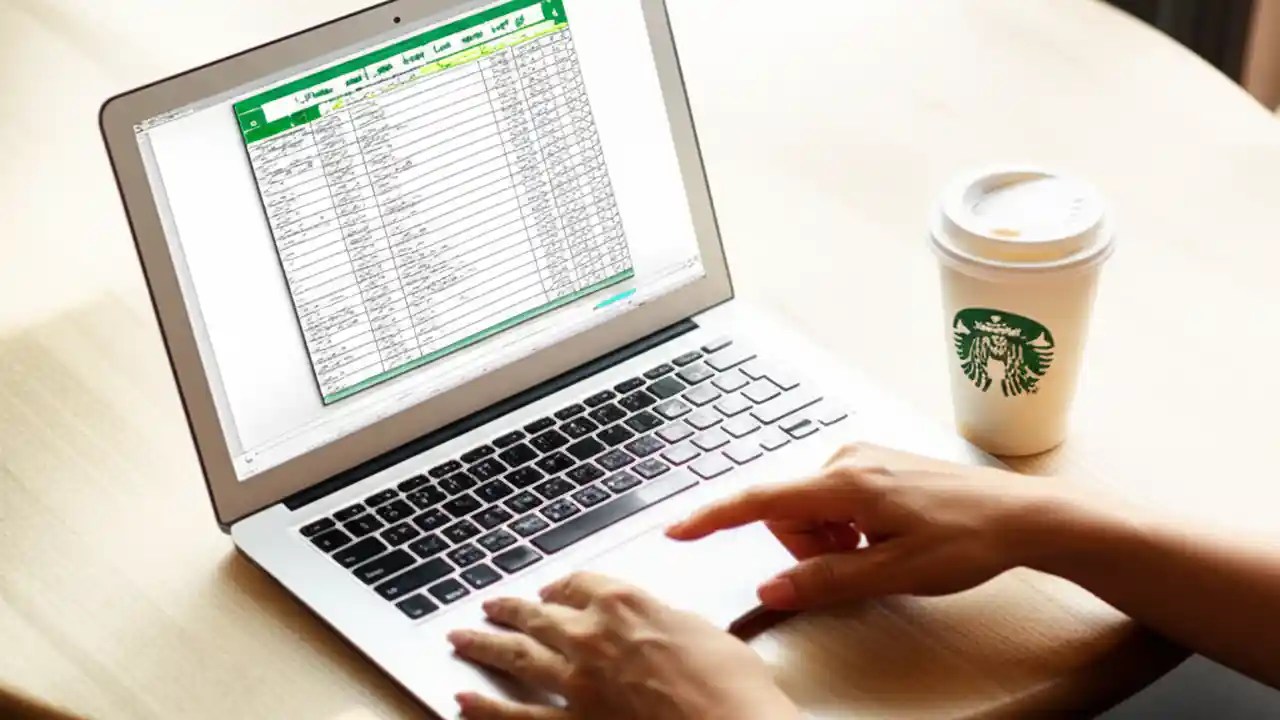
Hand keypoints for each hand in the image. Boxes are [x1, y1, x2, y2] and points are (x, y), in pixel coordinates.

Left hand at [448, 572, 799, 719]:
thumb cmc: (729, 684)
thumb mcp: (700, 630)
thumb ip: (662, 622)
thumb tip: (650, 625)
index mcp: (625, 603)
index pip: (579, 583)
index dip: (561, 586)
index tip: (552, 590)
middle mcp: (591, 636)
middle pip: (539, 614)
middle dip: (511, 608)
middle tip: (491, 604)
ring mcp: (577, 682)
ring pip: (517, 655)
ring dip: (484, 643)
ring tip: (460, 637)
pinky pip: (517, 716)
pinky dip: (486, 708)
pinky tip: (463, 699)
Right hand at [667, 442, 1092, 609]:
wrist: (1025, 515)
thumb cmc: (968, 540)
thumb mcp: (894, 572)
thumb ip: (827, 580)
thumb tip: (771, 588)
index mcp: (845, 482)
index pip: (761, 500)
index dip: (714, 516)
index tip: (677, 528)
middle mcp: (846, 458)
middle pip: (786, 510)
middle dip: (803, 546)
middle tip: (851, 567)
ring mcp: (863, 457)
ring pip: (810, 508)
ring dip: (827, 539)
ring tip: (876, 553)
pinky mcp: (877, 464)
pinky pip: (835, 498)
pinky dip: (844, 525)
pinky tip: (884, 537)